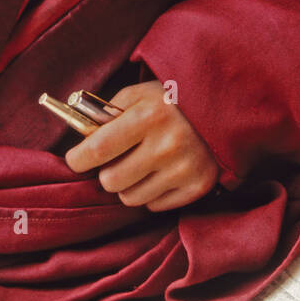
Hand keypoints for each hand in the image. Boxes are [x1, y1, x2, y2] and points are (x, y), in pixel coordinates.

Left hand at [64, 79, 218, 211]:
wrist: (222, 109)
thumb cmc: (171, 102)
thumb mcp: (139, 94)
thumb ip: (108, 113)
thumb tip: (82, 139)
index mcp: (149, 117)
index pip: (99, 148)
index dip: (80, 158)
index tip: (76, 160)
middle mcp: (167, 145)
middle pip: (111, 181)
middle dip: (107, 172)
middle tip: (116, 160)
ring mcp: (184, 169)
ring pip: (130, 198)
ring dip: (129, 185)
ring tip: (142, 165)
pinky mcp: (198, 186)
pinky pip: (154, 206)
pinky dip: (153, 193)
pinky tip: (163, 172)